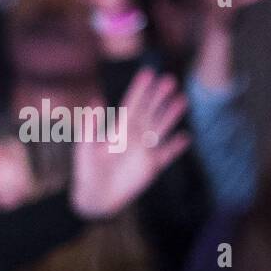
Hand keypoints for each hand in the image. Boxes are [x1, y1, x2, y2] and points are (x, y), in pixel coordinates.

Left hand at [69, 67, 189, 218]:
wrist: (94, 197)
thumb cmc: (86, 170)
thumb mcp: (85, 146)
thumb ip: (90, 124)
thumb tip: (96, 99)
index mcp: (118, 130)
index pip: (132, 105)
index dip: (140, 89)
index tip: (148, 73)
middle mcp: (133, 136)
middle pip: (150, 112)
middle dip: (159, 96)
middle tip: (170, 79)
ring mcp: (144, 150)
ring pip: (161, 128)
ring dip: (171, 115)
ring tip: (182, 99)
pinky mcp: (151, 166)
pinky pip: (167, 154)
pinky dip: (176, 147)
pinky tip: (185, 137)